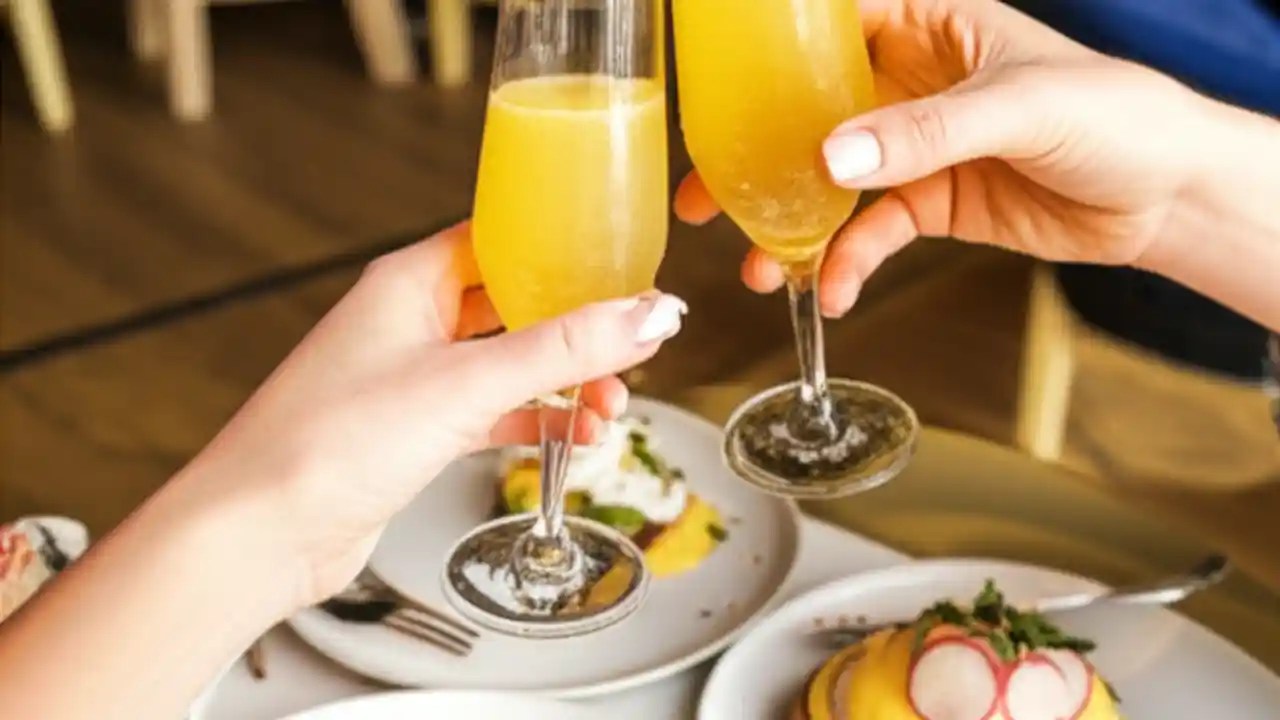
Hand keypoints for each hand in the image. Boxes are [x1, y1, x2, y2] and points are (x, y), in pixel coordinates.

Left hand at [183, 222, 685, 606]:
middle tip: (631, 346)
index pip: (503, 238)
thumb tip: (649, 314)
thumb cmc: (327, 443)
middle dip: (576, 328)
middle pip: (515, 304)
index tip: (623, 264)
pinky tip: (575, 436)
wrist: (261, 533)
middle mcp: (409, 321)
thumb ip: (565, 349)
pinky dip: (536, 423)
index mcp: (409, 280)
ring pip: (509, 364)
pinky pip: (494, 413)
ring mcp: (412, 378)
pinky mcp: (415, 432)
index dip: (565, 248)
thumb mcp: (467, 384)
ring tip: (611, 404)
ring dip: (564, 382)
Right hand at [674, 0, 1209, 316]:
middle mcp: (911, 82)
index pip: (833, 22)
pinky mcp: (931, 203)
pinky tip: (833, 291)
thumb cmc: (1116, 115)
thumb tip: (835, 159)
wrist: (1167, 196)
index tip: (721, 83)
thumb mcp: (1021, 108)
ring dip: (792, 224)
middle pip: (813, 110)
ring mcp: (916, 147)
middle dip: (759, 153)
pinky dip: (849, 263)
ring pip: (832, 181)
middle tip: (707, 192)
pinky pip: (872, 232)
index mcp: (928, 25)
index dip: (773, 48)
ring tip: (758, 265)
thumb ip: (927, 132)